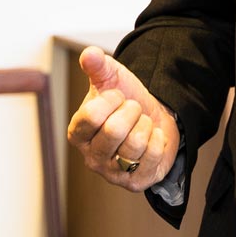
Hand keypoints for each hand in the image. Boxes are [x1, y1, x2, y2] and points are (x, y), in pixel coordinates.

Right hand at [66, 46, 177, 191]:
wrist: (153, 117)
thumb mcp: (110, 78)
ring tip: (142, 123)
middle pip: (113, 131)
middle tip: (133, 110)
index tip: (118, 96)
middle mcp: (91, 157)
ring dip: (145, 125)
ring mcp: (112, 173)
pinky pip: (151, 157)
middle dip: (132, 112)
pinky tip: (152, 138)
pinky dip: (157, 140)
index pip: (91, 116)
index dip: (111, 101)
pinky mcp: (135, 183)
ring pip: (134, 145)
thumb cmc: (126, 100)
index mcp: (78, 133)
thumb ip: (97, 65)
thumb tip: (89, 54)